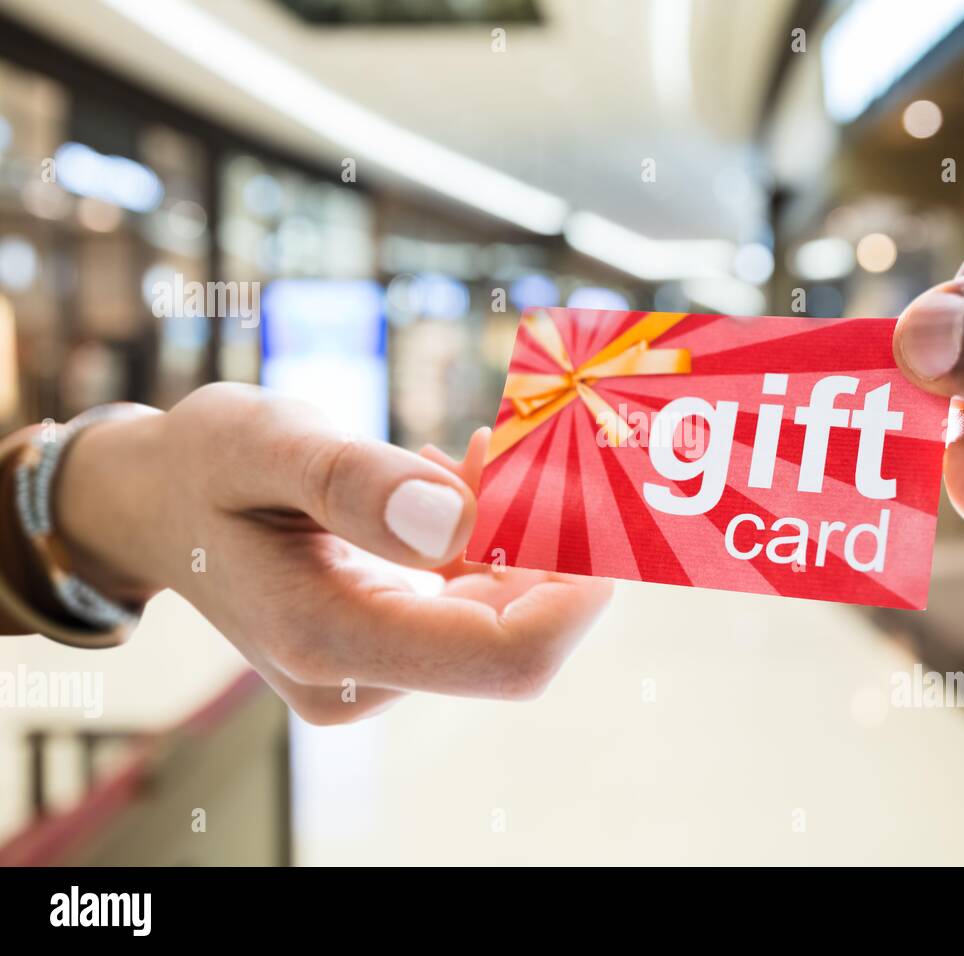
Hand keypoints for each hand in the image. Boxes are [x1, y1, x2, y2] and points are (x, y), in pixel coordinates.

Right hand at [54, 383, 612, 722]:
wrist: (151, 506)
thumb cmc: (202, 464)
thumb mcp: (264, 443)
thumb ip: (355, 483)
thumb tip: (457, 520)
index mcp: (327, 638)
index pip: (500, 657)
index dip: (574, 599)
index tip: (601, 517)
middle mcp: (355, 678)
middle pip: (509, 640)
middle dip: (547, 552)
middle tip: (544, 454)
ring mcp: (368, 674)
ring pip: (492, 618)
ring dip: (510, 533)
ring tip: (480, 452)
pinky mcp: (378, 651)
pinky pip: (463, 606)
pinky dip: (479, 542)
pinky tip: (455, 478)